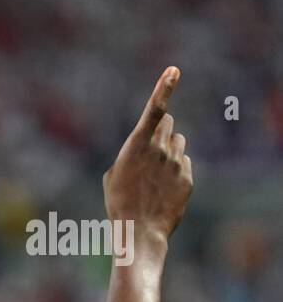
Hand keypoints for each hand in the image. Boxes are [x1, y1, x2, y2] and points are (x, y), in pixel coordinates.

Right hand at [102, 67, 193, 243]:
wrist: (139, 231)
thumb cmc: (118, 203)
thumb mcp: (114, 175)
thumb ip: (132, 153)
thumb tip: (148, 149)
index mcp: (137, 145)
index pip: (155, 109)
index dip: (164, 87)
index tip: (174, 70)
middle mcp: (160, 149)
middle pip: (168, 123)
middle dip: (160, 129)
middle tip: (149, 148)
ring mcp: (176, 163)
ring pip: (177, 142)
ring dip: (168, 149)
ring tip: (153, 174)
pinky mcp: (187, 177)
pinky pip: (183, 163)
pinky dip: (174, 170)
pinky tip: (162, 189)